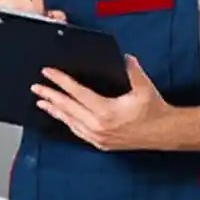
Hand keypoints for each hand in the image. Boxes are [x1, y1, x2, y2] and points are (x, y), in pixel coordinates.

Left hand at [31, 55, 173, 150]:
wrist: (164, 133)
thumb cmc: (153, 109)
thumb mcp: (144, 87)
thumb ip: (131, 70)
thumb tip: (122, 56)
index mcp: (107, 111)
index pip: (77, 93)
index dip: (61, 81)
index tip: (48, 72)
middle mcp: (99, 126)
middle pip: (68, 108)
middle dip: (50, 96)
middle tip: (36, 87)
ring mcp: (98, 137)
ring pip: (70, 122)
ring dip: (55, 111)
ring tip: (41, 101)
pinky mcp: (100, 144)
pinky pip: (78, 132)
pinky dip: (67, 122)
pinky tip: (60, 116)